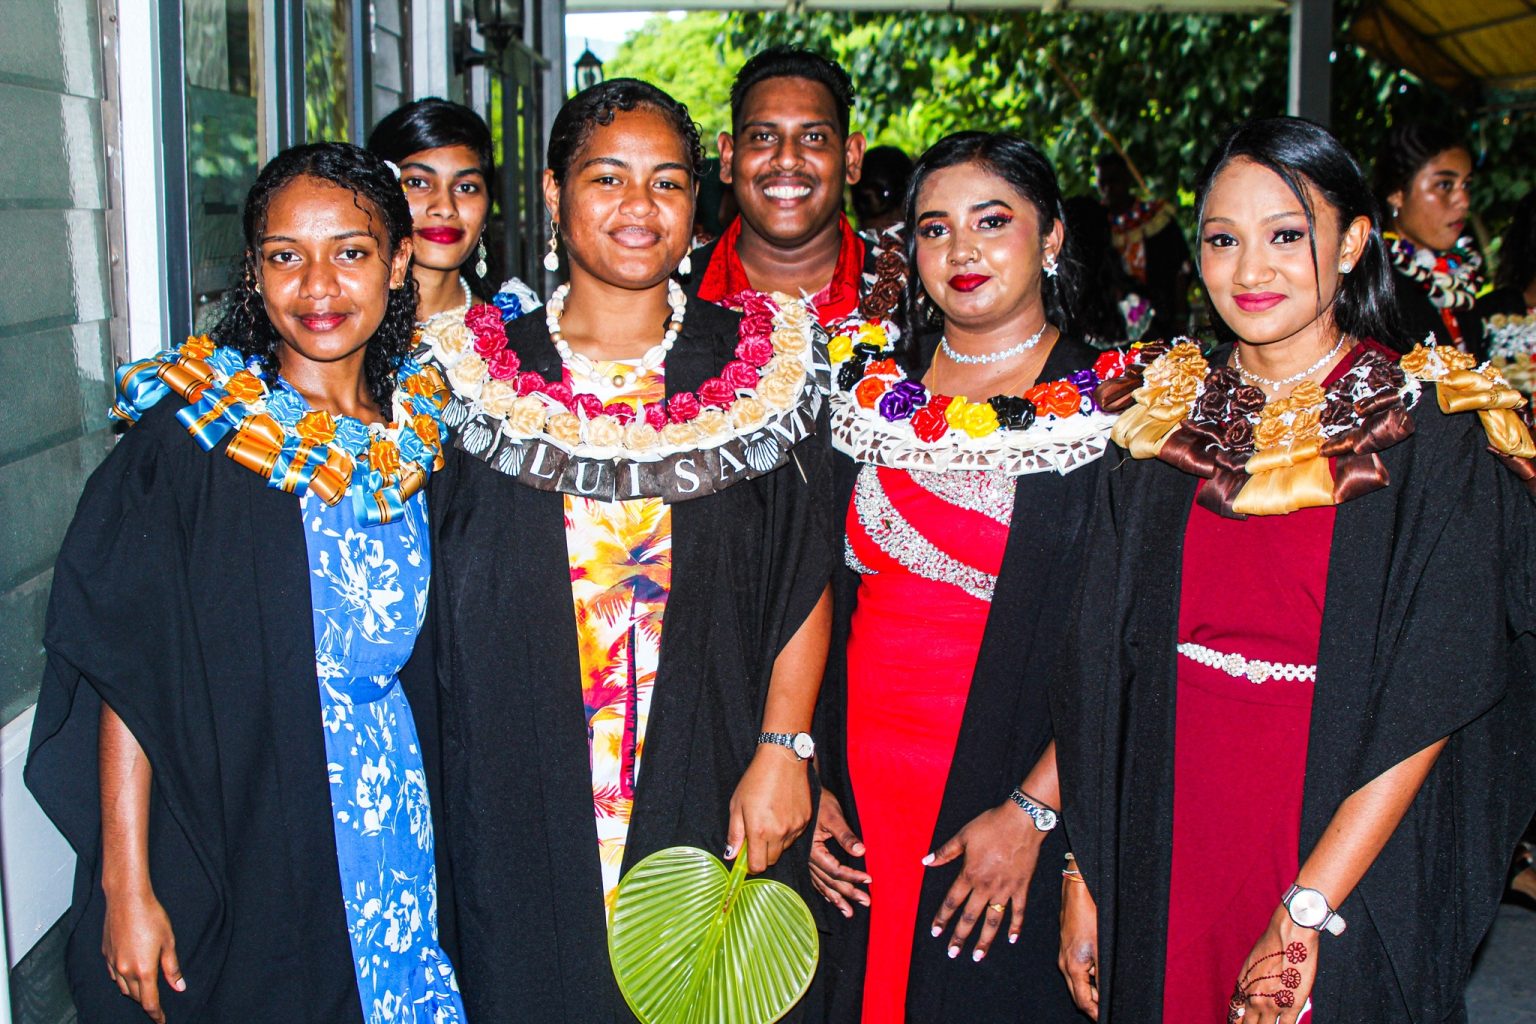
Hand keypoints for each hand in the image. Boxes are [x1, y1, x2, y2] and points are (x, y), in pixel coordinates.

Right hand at [102, 887, 184, 1022]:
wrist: (126, 899)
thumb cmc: (151, 917)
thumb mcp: (169, 942)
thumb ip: (172, 968)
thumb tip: (179, 987)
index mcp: (144, 970)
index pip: (150, 1002)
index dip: (156, 1014)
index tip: (162, 1020)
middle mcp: (126, 971)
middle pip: (136, 997)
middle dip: (147, 1002)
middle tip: (157, 1003)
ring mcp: (113, 963)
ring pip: (124, 988)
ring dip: (135, 992)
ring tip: (145, 990)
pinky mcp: (106, 955)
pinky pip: (115, 976)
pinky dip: (123, 981)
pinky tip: (130, 975)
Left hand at [727, 745, 811, 873]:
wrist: (782, 759)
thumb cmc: (756, 779)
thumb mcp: (737, 805)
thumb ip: (734, 834)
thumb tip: (731, 855)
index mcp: (760, 831)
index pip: (758, 866)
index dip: (751, 865)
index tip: (746, 857)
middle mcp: (779, 833)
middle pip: (771, 860)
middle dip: (762, 853)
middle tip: (756, 834)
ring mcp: (795, 827)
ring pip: (784, 848)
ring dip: (775, 842)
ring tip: (770, 819)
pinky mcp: (806, 820)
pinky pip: (795, 836)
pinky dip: (787, 831)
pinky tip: (782, 813)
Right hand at [808, 789, 869, 916]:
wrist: (802, 792)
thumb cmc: (818, 801)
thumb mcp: (833, 816)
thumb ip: (845, 836)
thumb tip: (862, 851)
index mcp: (813, 849)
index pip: (835, 869)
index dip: (852, 876)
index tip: (869, 879)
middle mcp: (807, 858)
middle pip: (829, 881)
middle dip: (848, 893)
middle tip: (866, 902)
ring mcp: (806, 859)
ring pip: (821, 884)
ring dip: (836, 898)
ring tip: (849, 912)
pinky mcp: (807, 857)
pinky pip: (815, 879)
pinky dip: (824, 891)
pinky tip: (831, 899)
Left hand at [924, 800, 1045, 960]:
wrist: (1022, 821)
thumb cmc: (991, 825)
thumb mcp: (963, 835)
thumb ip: (945, 852)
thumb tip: (925, 862)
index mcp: (969, 874)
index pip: (951, 901)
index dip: (942, 917)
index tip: (935, 932)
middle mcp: (986, 886)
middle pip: (970, 917)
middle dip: (960, 936)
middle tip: (952, 953)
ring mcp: (1005, 889)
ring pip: (993, 920)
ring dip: (984, 940)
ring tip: (977, 956)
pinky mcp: (1021, 887)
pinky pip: (1018, 911)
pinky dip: (1015, 926)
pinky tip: (1011, 939)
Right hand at [1057, 875, 1098, 1020]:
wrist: (1077, 893)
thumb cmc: (1090, 915)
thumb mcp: (1102, 947)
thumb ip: (1103, 973)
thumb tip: (1106, 993)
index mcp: (1072, 966)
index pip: (1082, 1001)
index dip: (1095, 1012)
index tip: (1105, 1017)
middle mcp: (1064, 963)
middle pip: (1077, 995)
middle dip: (1092, 1005)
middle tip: (1108, 1009)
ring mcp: (1064, 955)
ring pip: (1077, 983)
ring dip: (1090, 991)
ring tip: (1107, 994)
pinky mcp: (1067, 948)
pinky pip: (1075, 971)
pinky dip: (1087, 978)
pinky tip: (1099, 975)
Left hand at [1228, 906, 1319, 1023]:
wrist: (1289, 934)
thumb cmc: (1271, 944)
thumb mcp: (1252, 964)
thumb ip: (1250, 983)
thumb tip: (1251, 995)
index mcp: (1243, 988)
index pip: (1235, 1015)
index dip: (1237, 1023)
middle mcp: (1254, 999)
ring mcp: (1273, 1004)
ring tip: (1268, 1023)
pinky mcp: (1292, 1005)